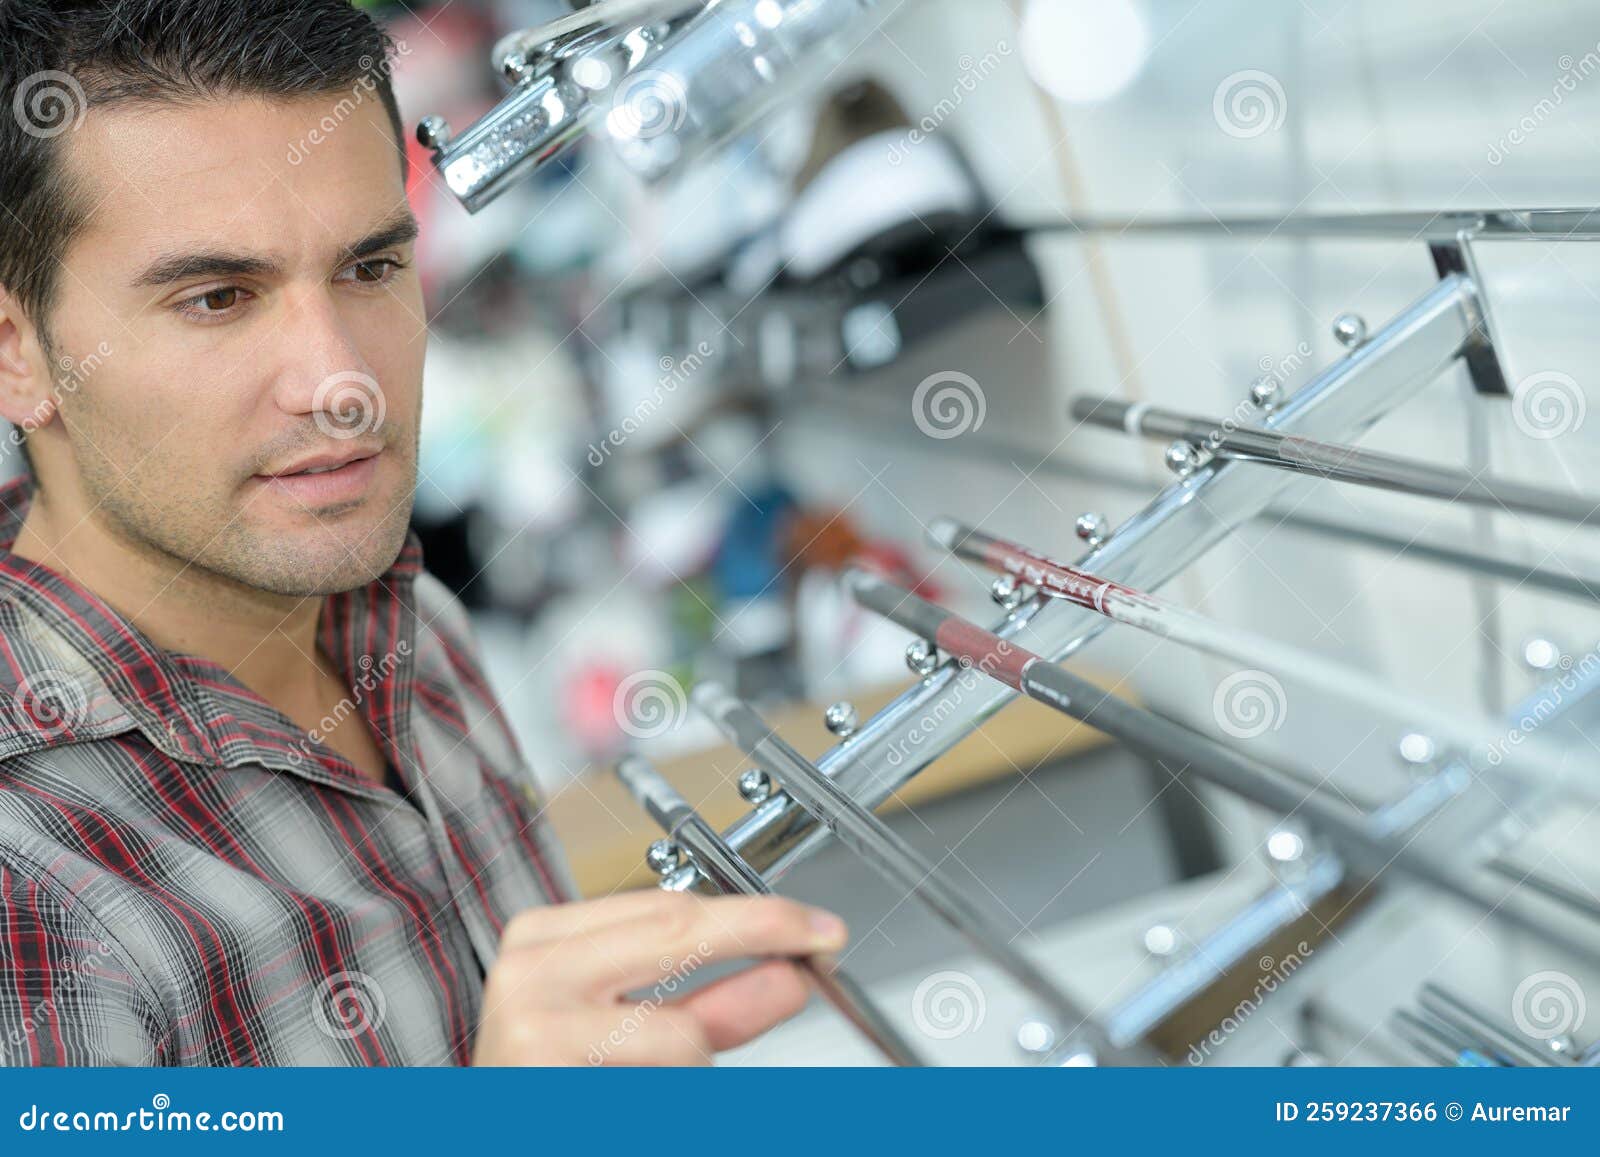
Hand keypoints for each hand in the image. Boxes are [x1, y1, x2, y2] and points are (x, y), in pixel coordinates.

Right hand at [471, 889, 848, 1064]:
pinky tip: (627, 1097)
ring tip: (655, 1081)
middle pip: (678, 933)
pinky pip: (664, 1089)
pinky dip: (675, 1095)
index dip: (753, 914)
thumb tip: (785, 973)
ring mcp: (535, 1033)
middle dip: (761, 937)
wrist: (491, 1136)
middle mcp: (531, 975)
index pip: (668, 906)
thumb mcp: (625, 1026)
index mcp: (541, 940)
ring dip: (701, 1065)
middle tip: (817, 947)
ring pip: (682, 1035)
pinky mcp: (554, 1086)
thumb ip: (706, 1001)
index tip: (808, 924)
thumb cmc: (548, 1082)